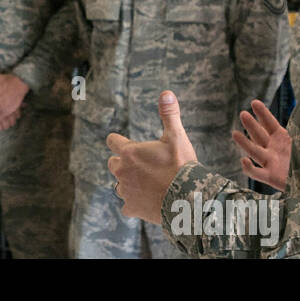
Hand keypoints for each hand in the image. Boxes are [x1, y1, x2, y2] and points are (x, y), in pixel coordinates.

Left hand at [106, 90, 197, 223]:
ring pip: (120, 185)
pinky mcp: (131, 208)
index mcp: (129, 152)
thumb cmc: (181, 166)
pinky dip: (135, 204)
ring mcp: (125, 191)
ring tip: (149, 184)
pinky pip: (127, 206)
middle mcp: (121, 171)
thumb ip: (169, 114)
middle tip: (143, 166)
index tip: (124, 143)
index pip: (112, 141)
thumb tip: (166, 93)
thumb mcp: (177, 137)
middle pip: (113, 164)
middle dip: (124, 163)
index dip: (119, 141)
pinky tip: (149, 201)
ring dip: (130, 184)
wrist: (187, 198)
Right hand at [231, 99, 289, 191]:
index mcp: (282, 139)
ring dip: (244, 143)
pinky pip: (258, 173)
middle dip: (251, 125)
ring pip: (255, 152)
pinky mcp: (272, 177)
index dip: (263, 114)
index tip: (254, 102)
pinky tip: (244, 161)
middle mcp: (274, 149)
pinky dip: (249, 169)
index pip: (270, 124)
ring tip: (235, 134)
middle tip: (243, 114)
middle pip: (259, 135)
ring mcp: (271, 162)